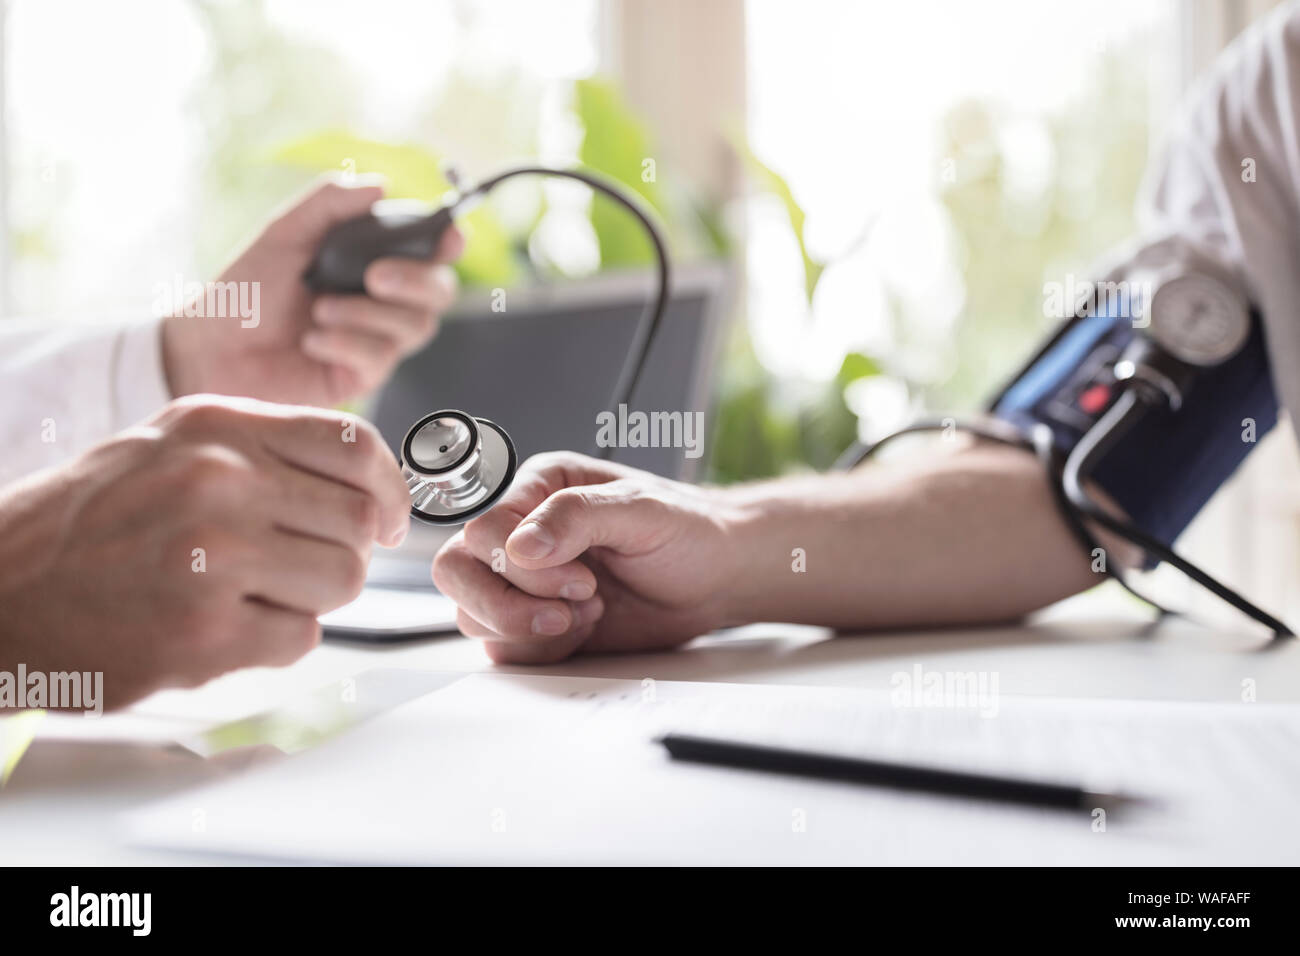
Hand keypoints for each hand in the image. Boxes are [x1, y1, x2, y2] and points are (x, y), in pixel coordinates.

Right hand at [0, 395, 409, 709]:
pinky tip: (221, 625)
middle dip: (346, 552)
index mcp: (218, 427)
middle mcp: (220, 481)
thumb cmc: (94, 520)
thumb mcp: (174, 447)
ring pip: (343, 582)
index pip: (355, 447)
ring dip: (311, 597)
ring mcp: (213, 556)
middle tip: (302, 565)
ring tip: (252, 593)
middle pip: (359, 523)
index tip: (387, 519)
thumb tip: (370, 480)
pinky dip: (275, 639)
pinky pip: (302, 636)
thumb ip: (267, 451)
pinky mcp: (205, 631)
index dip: (390, 490)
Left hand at [161, 178, 463, 405]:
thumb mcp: (286, 231)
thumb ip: (330, 202)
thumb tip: (381, 185)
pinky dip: (346, 343)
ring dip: (366, 315)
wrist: (210, 345)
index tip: (448, 236)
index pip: (431, 252)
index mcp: (373, 261)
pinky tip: (312, 341)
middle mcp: (383, 302)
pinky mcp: (360, 377)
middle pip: (440, 293)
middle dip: (415, 281)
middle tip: (373, 275)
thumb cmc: (247, 288)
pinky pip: (380, 359)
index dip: (448, 242)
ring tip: (318, 310)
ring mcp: (376, 341)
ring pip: (415, 327)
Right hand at [432, 452, 743, 663]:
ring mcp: (524, 582)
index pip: (483, 529)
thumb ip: (578, 518)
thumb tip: (522, 546)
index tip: (583, 580)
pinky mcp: (537, 623)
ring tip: (589, 614)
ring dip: (529, 627)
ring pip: (472, 614)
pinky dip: (540, 650)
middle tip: (569, 612)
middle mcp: (522, 533)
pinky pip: (503, 647)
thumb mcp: (641, 509)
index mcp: (539, 489)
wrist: (717, 577)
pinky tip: (585, 630)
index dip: (523, 565)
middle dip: (506, 604)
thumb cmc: (688, 530)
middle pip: (457, 571)